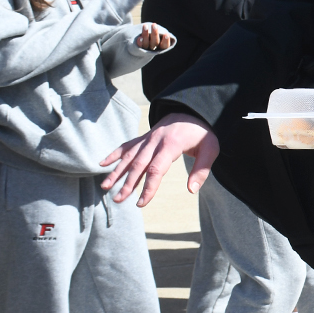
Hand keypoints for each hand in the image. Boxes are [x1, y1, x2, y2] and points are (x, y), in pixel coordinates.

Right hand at [100, 112, 217, 205]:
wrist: (194, 109)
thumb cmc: (203, 133)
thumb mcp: (211, 149)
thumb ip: (201, 170)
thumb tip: (192, 190)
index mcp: (171, 145)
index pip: (156, 170)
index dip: (148, 188)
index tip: (141, 203)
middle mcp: (155, 141)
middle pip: (138, 165)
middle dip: (127, 184)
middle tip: (118, 199)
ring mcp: (148, 138)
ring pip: (129, 156)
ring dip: (116, 172)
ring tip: (105, 187)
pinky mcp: (144, 137)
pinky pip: (127, 145)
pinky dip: (114, 154)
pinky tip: (102, 163)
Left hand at [136, 23, 174, 51]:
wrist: (139, 40)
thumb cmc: (154, 35)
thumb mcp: (159, 35)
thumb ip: (160, 33)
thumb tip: (157, 27)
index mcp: (161, 47)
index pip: (165, 45)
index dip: (166, 41)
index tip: (166, 34)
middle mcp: (153, 49)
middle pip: (155, 42)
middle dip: (155, 34)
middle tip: (154, 25)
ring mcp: (145, 48)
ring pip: (146, 43)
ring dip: (145, 35)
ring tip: (145, 25)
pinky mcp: (138, 48)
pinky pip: (139, 45)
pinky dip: (139, 42)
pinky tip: (139, 37)